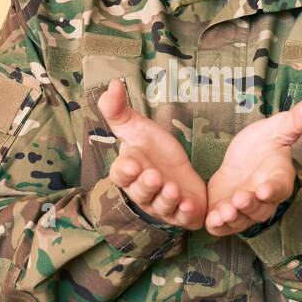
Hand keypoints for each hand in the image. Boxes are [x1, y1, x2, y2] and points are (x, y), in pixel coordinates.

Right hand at [99, 78, 206, 230]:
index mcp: (129, 172)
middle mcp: (143, 192)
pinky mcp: (182, 214)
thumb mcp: (137, 127)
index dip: (126, 171)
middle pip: (141, 192)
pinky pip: (182, 217)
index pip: (121, 173)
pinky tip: (189, 204)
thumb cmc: (153, 151)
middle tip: (154, 176)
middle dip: (147, 185)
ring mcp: (162, 205)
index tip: (132, 163)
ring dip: (166, 199)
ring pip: (161, 206)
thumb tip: (112, 83)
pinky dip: (184, 213)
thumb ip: (119, 110)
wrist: (179, 172)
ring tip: (173, 189)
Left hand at [204, 94, 301, 235]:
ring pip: (241, 221)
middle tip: (239, 199)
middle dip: (249, 206)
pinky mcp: (225, 215)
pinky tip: (210, 219)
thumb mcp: (276, 128)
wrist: (241, 160)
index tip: (263, 189)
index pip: (279, 188)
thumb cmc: (262, 145)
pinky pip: (223, 227)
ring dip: (232, 219)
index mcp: (278, 180)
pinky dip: (218, 226)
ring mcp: (244, 211)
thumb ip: (296, 120)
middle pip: (259, 209)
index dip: (271, 190)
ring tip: (223, 212)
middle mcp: (263, 200)